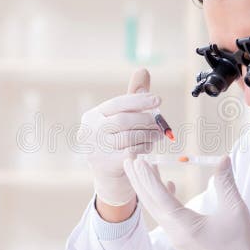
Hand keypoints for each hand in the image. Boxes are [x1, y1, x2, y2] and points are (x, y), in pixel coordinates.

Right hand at [78, 68, 162, 207]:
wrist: (110, 178)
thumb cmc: (117, 142)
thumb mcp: (122, 119)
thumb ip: (133, 97)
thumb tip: (143, 70)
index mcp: (92, 117)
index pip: (117, 103)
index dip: (139, 101)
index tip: (158, 100)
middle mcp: (89, 132)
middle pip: (123, 120)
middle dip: (146, 121)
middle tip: (160, 125)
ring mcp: (95, 150)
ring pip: (129, 137)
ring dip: (148, 136)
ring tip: (158, 136)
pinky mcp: (106, 165)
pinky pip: (132, 152)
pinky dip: (144, 148)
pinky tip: (149, 148)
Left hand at [123, 156, 249, 249]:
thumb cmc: (242, 244)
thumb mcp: (235, 209)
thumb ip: (225, 182)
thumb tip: (223, 158)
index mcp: (185, 226)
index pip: (160, 197)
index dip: (148, 177)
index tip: (137, 161)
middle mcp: (175, 232)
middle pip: (151, 202)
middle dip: (139, 180)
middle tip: (128, 159)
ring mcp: (177, 237)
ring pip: (157, 208)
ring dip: (148, 187)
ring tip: (141, 167)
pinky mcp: (182, 239)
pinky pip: (166, 215)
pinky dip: (163, 198)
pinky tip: (168, 184)